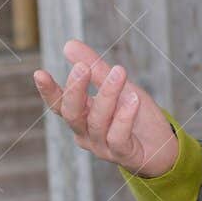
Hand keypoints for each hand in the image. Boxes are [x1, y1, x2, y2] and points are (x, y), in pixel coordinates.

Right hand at [34, 39, 178, 177]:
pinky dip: (124, 118)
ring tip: (119, 72)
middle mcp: (86, 134)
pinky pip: (118, 138)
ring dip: (108, 95)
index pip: (59, 104)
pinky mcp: (123, 156)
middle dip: (75, 90)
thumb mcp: (116, 86)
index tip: (39, 73)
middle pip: (72, 114)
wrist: (162, 145)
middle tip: (83, 67)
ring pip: (97, 122)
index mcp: (81, 116)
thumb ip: (95, 68)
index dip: (48, 91)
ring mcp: (102, 147)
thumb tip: (68, 44)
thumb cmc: (135, 114)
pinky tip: (134, 100)